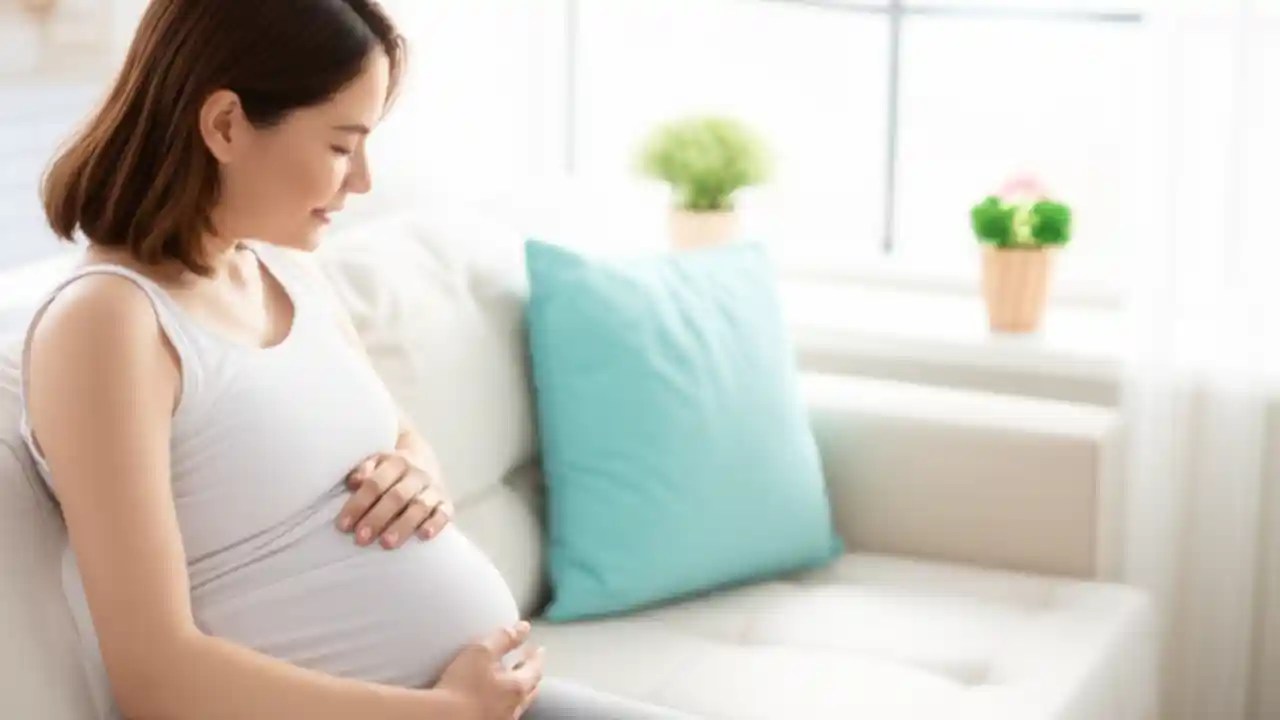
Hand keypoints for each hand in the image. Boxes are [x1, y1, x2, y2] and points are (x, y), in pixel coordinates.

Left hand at [335, 450, 454, 548]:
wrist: (423, 458)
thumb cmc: (389, 470)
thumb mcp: (376, 463)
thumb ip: (364, 470)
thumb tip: (354, 481)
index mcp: (396, 462)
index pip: (375, 484)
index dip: (358, 504)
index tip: (343, 525)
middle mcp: (417, 474)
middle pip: (397, 496)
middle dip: (378, 518)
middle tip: (361, 539)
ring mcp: (434, 488)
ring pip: (420, 506)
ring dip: (403, 525)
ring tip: (386, 544)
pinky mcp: (447, 503)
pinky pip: (444, 513)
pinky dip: (435, 524)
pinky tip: (424, 535)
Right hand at [437, 621, 544, 719]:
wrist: (442, 718)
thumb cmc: (461, 686)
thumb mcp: (482, 652)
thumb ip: (504, 637)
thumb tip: (523, 627)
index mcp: (517, 687)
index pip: (534, 670)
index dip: (536, 657)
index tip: (538, 650)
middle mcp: (513, 708)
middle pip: (529, 690)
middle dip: (530, 676)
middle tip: (528, 666)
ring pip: (516, 705)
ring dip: (517, 692)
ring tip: (511, 685)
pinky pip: (501, 714)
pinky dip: (502, 705)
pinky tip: (491, 703)